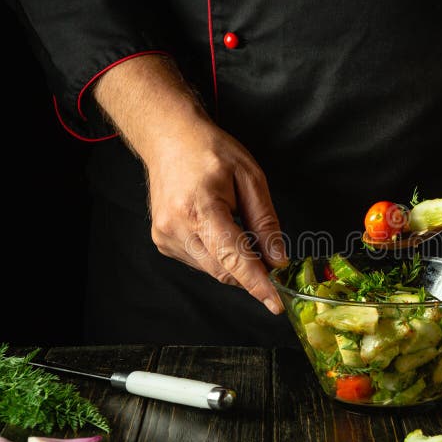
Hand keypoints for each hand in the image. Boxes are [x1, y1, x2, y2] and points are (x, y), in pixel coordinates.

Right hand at [94, 55, 286, 313]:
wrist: (168, 138)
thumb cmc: (210, 151)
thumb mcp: (250, 177)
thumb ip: (265, 221)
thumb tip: (278, 260)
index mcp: (200, 209)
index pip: (234, 258)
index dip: (257, 284)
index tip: (276, 304)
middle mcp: (177, 228)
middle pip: (224, 270)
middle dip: (251, 272)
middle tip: (271, 257)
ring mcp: (166, 237)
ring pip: (213, 270)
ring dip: (234, 262)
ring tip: (237, 227)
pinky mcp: (163, 242)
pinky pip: (200, 262)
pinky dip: (218, 255)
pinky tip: (218, 229)